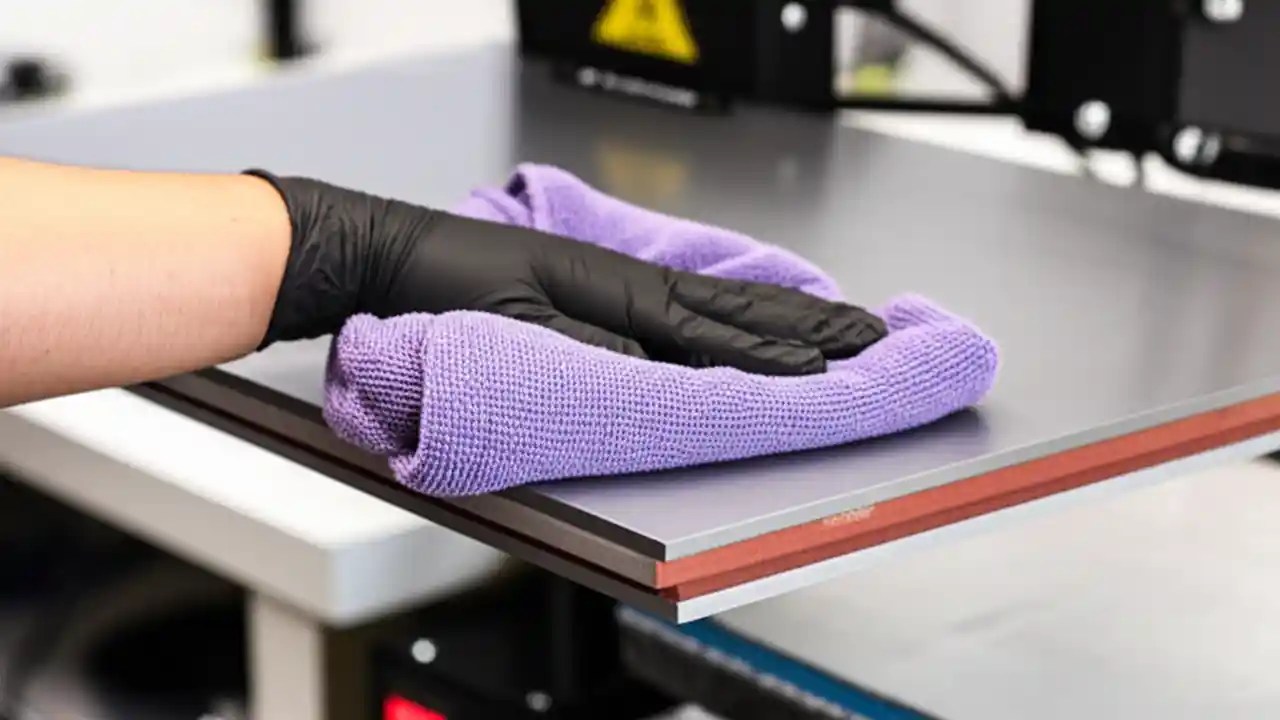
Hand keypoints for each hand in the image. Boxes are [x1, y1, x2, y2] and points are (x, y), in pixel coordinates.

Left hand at [249, 172, 886, 374]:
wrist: (388, 255)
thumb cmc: (440, 293)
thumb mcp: (514, 335)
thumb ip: (591, 356)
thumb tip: (662, 373)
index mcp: (615, 295)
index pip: (715, 332)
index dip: (778, 352)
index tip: (835, 366)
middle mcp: (627, 287)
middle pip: (735, 309)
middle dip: (806, 325)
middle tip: (871, 333)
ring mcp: (616, 288)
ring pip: (717, 303)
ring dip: (781, 315)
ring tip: (833, 322)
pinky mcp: (597, 293)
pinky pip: (684, 307)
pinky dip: (732, 313)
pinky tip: (745, 317)